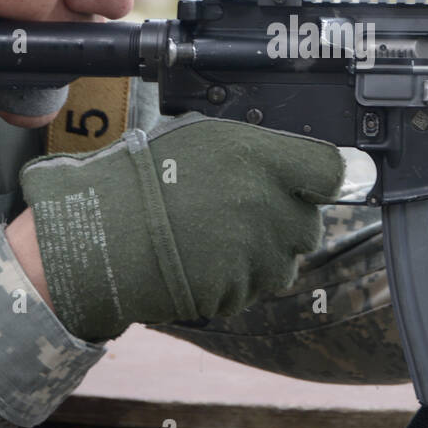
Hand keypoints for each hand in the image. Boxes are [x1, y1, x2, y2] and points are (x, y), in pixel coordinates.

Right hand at [18, 115, 343, 341]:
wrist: (97, 232)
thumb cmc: (142, 177)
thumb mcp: (202, 137)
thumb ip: (258, 153)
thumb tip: (297, 166)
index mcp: (259, 157)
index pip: (331, 170)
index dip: (330, 178)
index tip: (325, 183)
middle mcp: (265, 204)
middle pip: (309, 224)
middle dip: (285, 222)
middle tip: (243, 214)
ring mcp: (253, 252)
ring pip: (283, 262)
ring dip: (260, 255)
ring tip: (212, 238)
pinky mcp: (236, 290)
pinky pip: (251, 288)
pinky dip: (232, 281)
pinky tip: (198, 261)